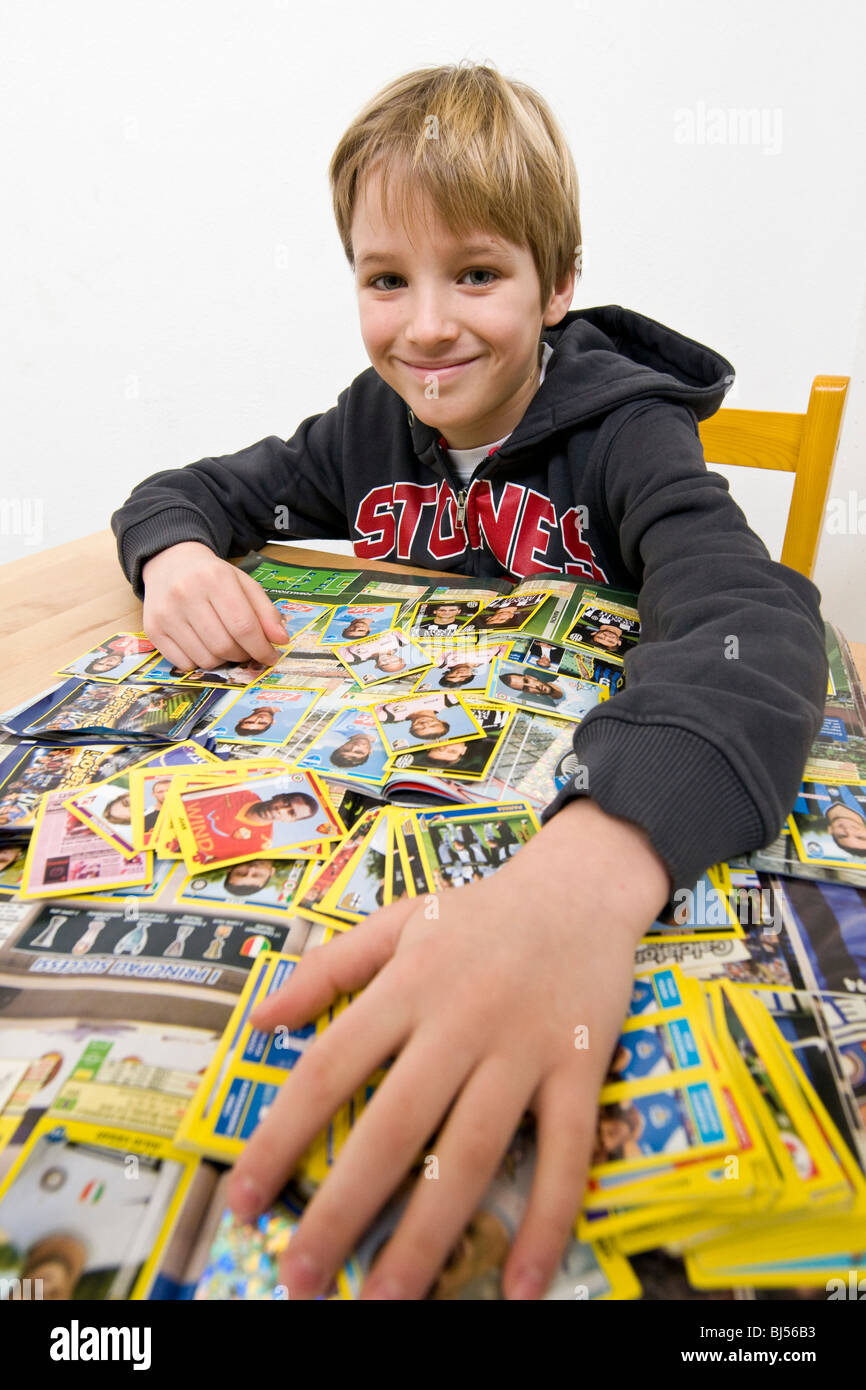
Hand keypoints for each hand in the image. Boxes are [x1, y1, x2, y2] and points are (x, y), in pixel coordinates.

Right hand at [142, 542, 287, 669]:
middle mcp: (186, 594)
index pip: (243, 626)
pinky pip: (183, 664)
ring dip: (222, 660)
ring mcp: (166, 613)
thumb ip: (265, 611)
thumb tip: (281, 640)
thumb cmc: (212, 576)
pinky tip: (203, 645)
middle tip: (246, 650)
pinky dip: (200, 662)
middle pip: (224, 646)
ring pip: (205, 658)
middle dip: (243, 655)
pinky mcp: (152, 628)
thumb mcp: (243, 584)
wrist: (170, 563)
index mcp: (215, 578)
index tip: (271, 656)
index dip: (261, 648)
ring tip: (225, 644)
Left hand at [226, 798, 670, 1299]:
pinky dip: (545, 1222)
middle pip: (394, 1126)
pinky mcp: (580, 1069)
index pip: (328, 1070)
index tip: (244, 1201)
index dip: (281, 1138)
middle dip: (343, 1209)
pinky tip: (519, 1285)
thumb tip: (259, 1022)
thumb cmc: (481, 910)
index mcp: (406, 986)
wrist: (581, 885)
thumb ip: (328, 968)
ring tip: (388, 1303)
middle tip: (301, 1279)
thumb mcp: (397, 919)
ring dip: (429, 1236)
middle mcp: (459, 1021)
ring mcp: (523, 1049)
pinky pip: (565, 1155)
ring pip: (472, 1153)